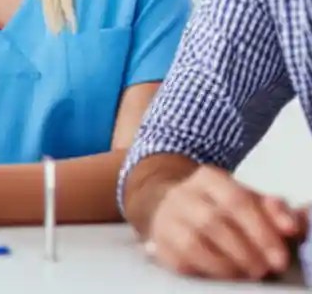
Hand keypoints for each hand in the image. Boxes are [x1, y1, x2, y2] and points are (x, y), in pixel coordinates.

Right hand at [146, 166, 307, 279]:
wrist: (170, 208)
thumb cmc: (220, 208)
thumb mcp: (248, 200)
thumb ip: (275, 210)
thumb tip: (294, 225)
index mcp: (208, 178)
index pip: (236, 200)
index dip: (262, 230)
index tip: (281, 257)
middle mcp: (182, 195)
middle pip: (214, 222)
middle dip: (247, 251)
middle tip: (266, 269)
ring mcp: (166, 219)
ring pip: (194, 242)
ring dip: (228, 264)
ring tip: (248, 273)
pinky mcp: (159, 244)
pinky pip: (181, 261)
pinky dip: (208, 271)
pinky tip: (225, 275)